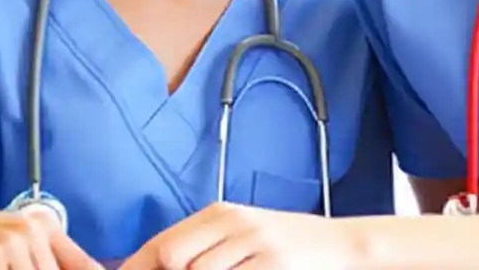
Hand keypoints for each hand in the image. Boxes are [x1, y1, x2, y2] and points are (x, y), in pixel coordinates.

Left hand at [120, 203, 349, 269]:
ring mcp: (253, 242)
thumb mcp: (241, 236)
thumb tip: (159, 264)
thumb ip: (202, 247)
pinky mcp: (272, 264)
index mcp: (220, 214)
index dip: (136, 267)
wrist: (341, 244)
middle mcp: (233, 222)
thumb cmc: (287, 246)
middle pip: (172, 256)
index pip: (161, 243)